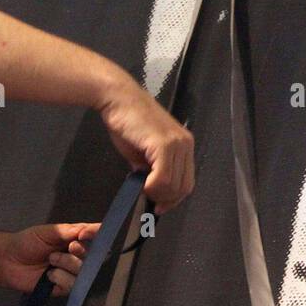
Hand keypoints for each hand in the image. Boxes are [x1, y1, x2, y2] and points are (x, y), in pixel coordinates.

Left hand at [0, 222, 98, 296]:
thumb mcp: (47, 231)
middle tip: (70, 247)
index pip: (94, 237)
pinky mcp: (63, 287)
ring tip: (51, 260)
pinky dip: (60, 278)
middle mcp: (75, 256)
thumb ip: (68, 231)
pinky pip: (72, 285)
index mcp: (74, 239)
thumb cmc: (26, 242)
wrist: (7, 261)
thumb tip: (87, 229)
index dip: (96, 235)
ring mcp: (70, 272)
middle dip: (82, 251)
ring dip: (67, 264)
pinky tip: (48, 275)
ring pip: (83, 271)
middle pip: (94, 256)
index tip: (85, 235)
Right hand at [98, 78, 194, 213]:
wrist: (118, 99)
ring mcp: (177, 143)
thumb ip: (150, 168)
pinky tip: (142, 183)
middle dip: (166, 199)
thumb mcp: (142, 152)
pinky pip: (164, 177)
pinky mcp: (164, 143)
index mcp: (184, 144)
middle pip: (184, 186)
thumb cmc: (127, 122)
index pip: (187, 181)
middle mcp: (185, 143)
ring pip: (174, 184)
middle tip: (149, 201)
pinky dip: (153, 186)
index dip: (174, 198)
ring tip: (143, 188)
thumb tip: (151, 188)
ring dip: (157, 193)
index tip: (159, 206)